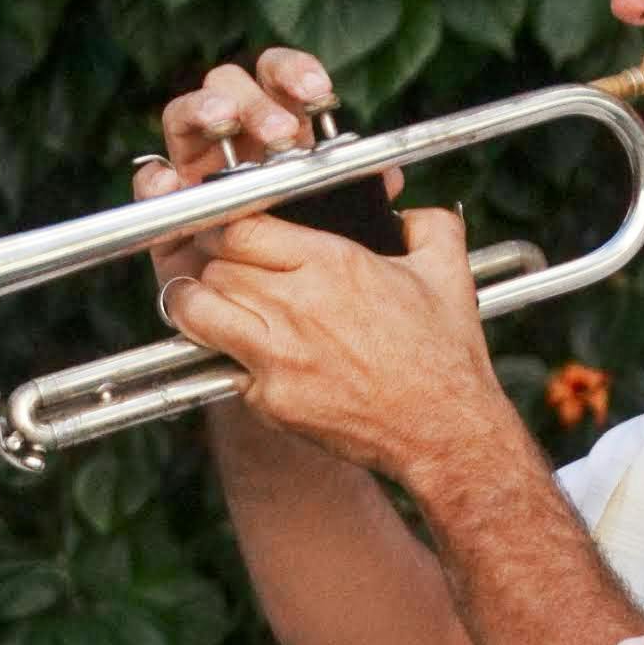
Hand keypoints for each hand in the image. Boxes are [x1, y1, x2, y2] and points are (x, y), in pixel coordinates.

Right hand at [146, 49, 354, 312]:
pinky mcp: (167, 213)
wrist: (298, 334)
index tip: (319, 93)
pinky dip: (158, 177)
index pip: (283, 83)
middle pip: (230, 88)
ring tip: (224, 121)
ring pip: (185, 120)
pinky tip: (173, 179)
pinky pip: (153, 183)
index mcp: (285, 135)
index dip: (295, 75)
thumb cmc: (328, 274)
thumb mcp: (356, 236)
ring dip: (203, 112)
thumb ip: (364, 200)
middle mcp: (237, 145)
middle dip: (253, 100)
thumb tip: (390, 180)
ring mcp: (198, 173)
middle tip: (280, 131)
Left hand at [149, 180, 503, 480]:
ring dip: (197, 305)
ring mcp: (277, 355)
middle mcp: (296, 304)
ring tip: (210, 306)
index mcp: (331, 262)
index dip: (225, 225)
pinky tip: (247, 356)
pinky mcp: (271, 400)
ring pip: (195, 310)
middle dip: (213, 263)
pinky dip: (228, 359)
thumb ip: (426, 224)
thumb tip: (406, 213)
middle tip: (225, 270)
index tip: (231, 232)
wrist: (444, 431)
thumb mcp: (448, 272)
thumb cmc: (446, 355)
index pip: (238, 225)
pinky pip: (223, 366)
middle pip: (212, 265)